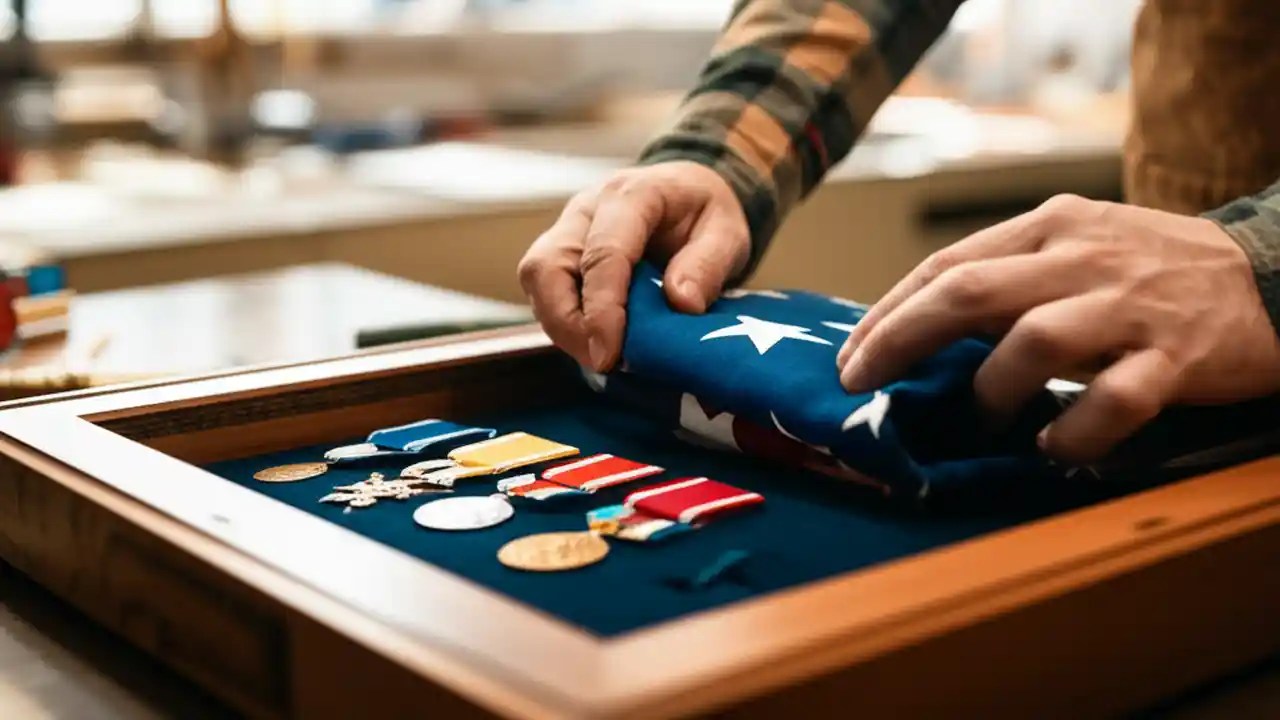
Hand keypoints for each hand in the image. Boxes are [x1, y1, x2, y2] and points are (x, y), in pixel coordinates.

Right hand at [518, 162, 749, 371]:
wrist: (689, 195)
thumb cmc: (706, 214)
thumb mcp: (728, 233)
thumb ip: (707, 265)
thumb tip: (681, 303)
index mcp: (631, 195)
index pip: (603, 252)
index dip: (603, 308)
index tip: (610, 354)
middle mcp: (587, 209)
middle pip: (548, 266)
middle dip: (568, 324)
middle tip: (604, 362)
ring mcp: (567, 230)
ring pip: (538, 280)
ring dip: (562, 327)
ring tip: (603, 357)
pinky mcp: (560, 253)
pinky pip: (546, 291)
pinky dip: (566, 324)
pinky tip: (598, 342)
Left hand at [836, 194, 1279, 462]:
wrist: (1273, 273)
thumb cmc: (1152, 269)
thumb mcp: (1078, 248)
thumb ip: (1008, 278)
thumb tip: (919, 327)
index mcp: (1052, 228)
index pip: (948, 265)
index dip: (889, 313)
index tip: (850, 355)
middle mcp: (1083, 258)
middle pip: (968, 293)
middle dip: (899, 339)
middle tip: (860, 382)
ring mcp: (1130, 307)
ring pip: (1034, 342)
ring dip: (991, 388)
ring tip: (983, 416)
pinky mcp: (1177, 357)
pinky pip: (1112, 400)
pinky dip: (1071, 430)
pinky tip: (1051, 444)